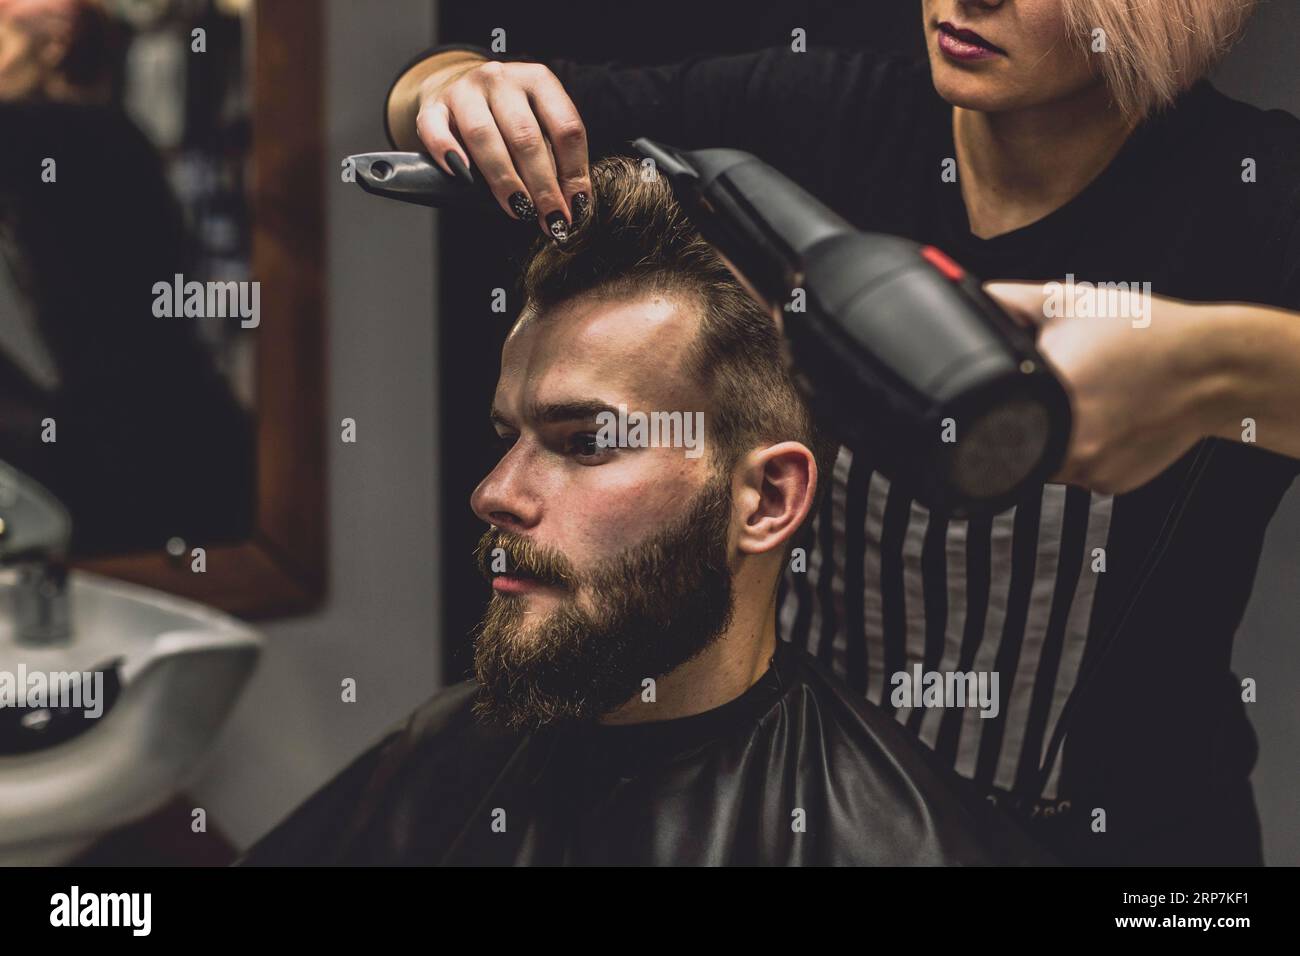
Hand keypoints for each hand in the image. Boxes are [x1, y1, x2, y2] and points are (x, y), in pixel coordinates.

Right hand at [414, 58, 591, 240]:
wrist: (457, 88)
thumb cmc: (506, 118)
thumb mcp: (538, 125)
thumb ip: (554, 157)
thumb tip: (571, 205)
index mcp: (538, 80)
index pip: (565, 127)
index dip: (574, 172)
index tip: (576, 208)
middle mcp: (502, 79)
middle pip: (526, 136)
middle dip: (543, 186)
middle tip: (551, 219)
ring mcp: (464, 90)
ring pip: (484, 136)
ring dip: (505, 180)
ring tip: (520, 210)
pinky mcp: (433, 106)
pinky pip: (437, 130)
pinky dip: (447, 152)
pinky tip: (463, 176)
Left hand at [984, 281, 1220, 494]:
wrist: (1212, 369)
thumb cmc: (1144, 334)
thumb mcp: (1066, 302)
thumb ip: (1006, 303)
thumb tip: (968, 303)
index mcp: (1049, 402)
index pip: (985, 423)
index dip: (984, 408)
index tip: (995, 398)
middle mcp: (1068, 446)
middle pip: (1013, 444)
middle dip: (1022, 417)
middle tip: (1057, 388)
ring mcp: (1089, 470)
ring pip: (1044, 462)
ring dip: (1050, 436)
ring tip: (1084, 399)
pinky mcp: (1109, 484)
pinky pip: (1076, 470)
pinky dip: (1081, 448)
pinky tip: (1103, 419)